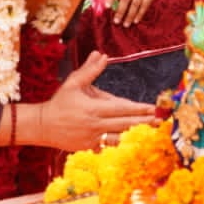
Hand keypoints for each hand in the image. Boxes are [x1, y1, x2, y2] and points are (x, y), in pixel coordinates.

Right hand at [34, 51, 157, 149]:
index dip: (138, 109)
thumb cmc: (60, 102)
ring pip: (119, 138)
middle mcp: (95, 125)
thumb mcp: (73, 83)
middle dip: (143, 122)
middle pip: (125, 124)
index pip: (121, 108)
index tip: (153, 108)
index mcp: (93, 108)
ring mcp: (93, 139)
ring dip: (136, 136)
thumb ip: (90, 70)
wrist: (43, 126)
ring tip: (152, 132)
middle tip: (160, 120)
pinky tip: (135, 146)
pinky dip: (122, 147)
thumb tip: (101, 54)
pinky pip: (109, 149)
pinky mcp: (90, 149)